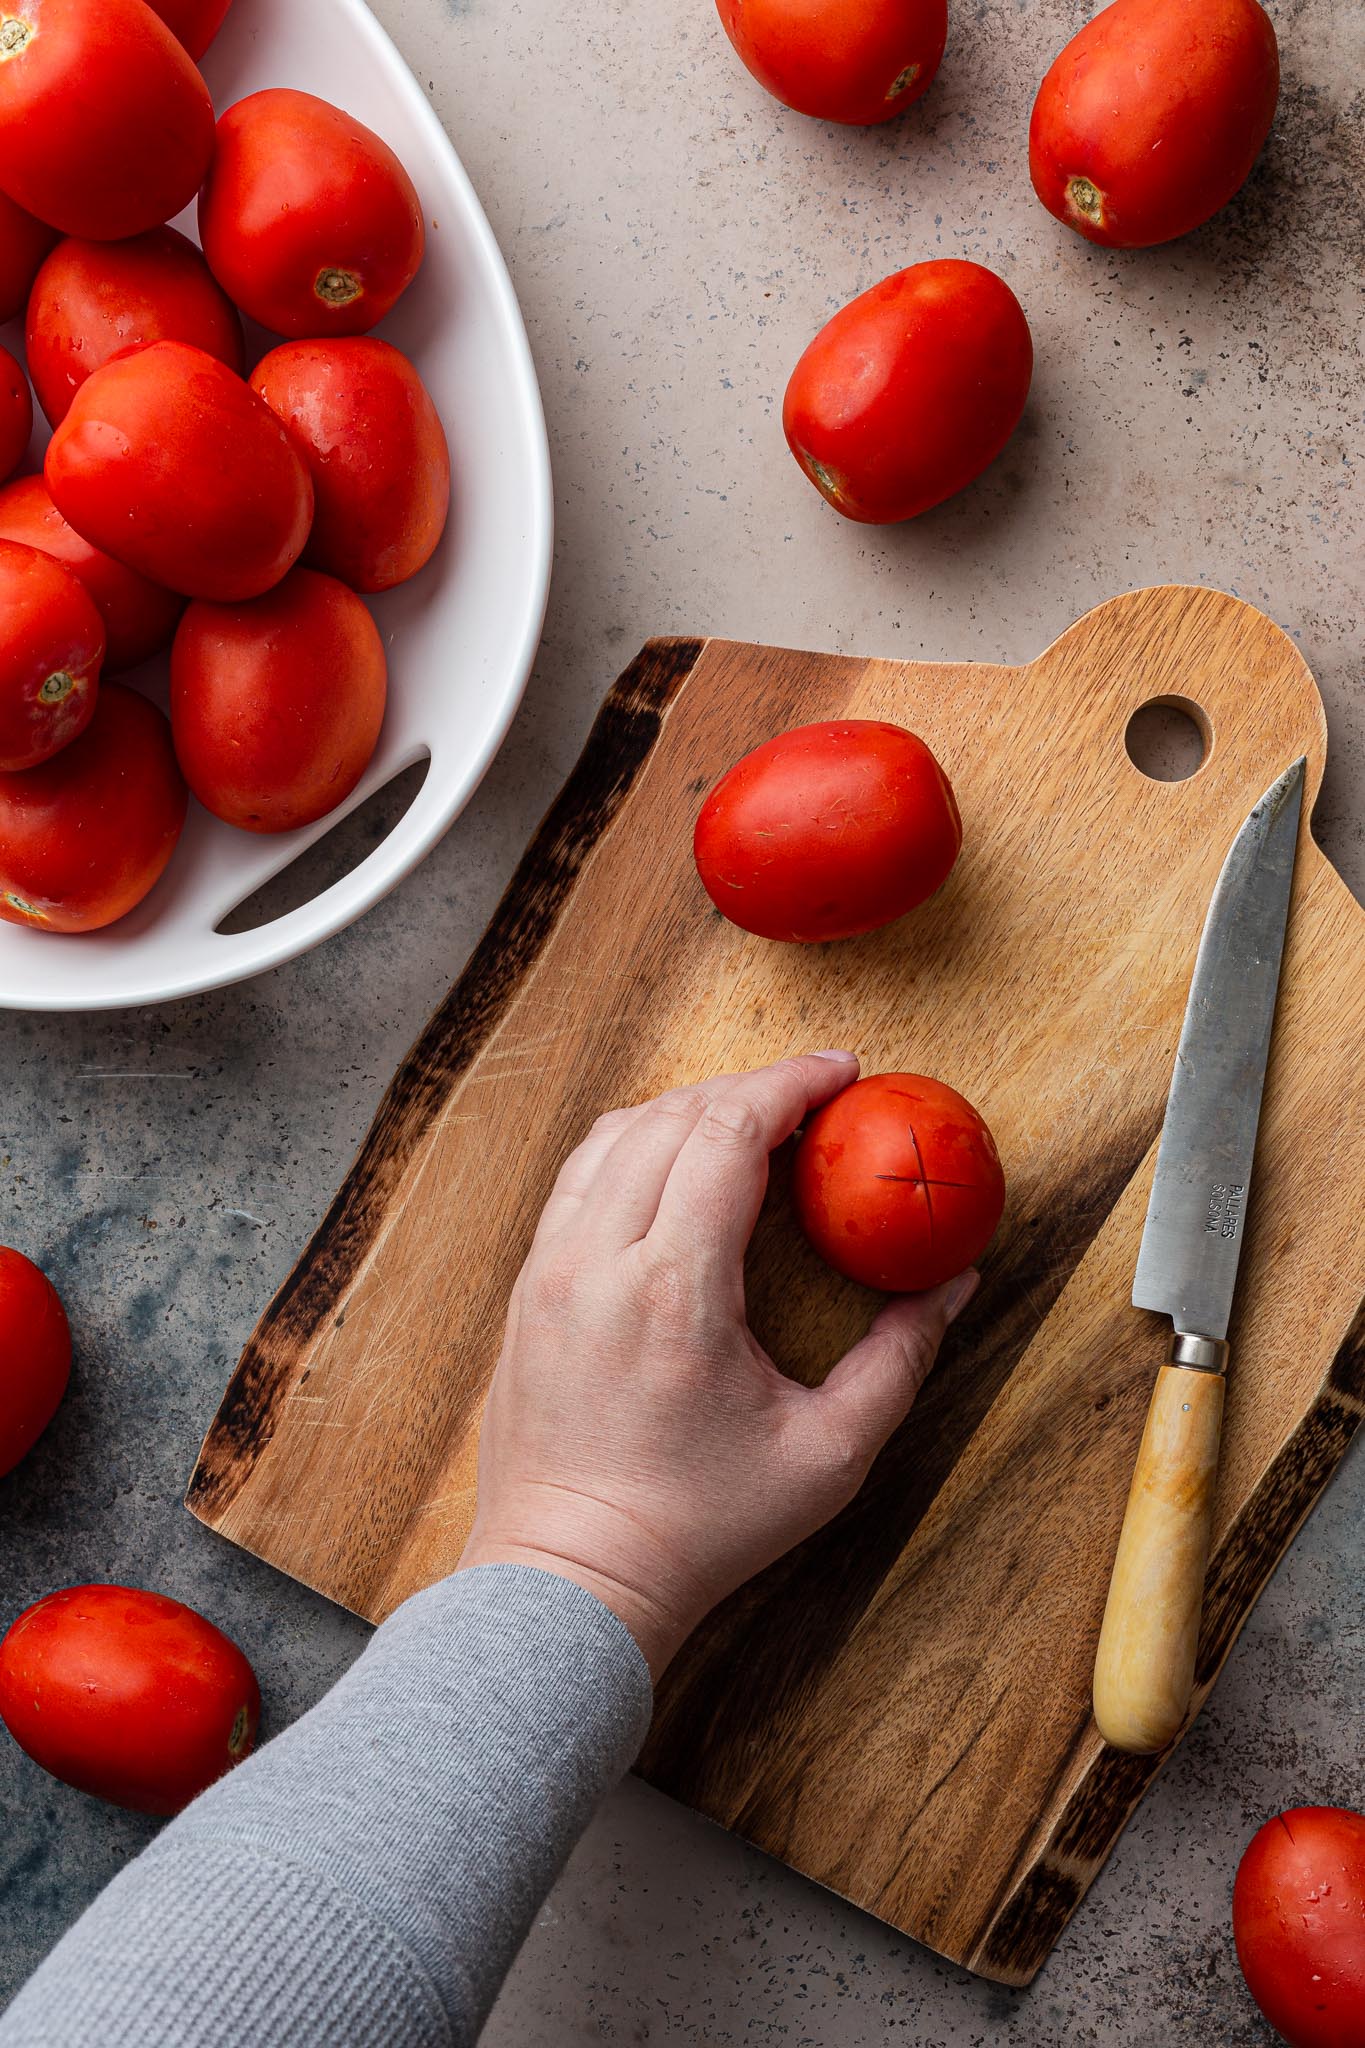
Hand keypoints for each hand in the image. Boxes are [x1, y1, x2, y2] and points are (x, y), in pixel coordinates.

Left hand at [457, 1052, 977, 1676]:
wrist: (569, 1580)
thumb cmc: (701, 1528)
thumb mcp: (828, 1454)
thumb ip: (900, 1359)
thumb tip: (954, 1287)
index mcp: (673, 1290)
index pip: (726, 1132)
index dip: (791, 1083)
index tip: (844, 1071)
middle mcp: (597, 1260)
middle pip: (673, 1116)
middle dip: (750, 1086)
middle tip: (815, 1094)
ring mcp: (548, 1270)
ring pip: (615, 1135)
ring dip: (688, 1108)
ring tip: (753, 1121)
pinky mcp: (527, 1288)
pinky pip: (580, 1178)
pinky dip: (636, 1146)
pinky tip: (681, 1167)